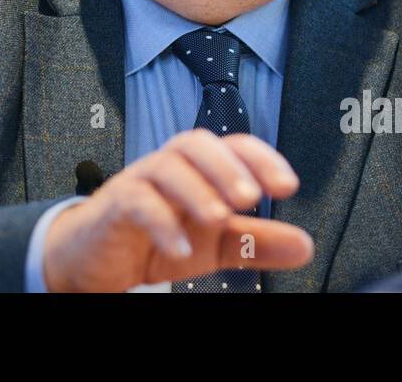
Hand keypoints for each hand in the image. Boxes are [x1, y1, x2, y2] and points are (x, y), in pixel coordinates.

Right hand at [41, 128, 312, 291]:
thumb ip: (255, 243)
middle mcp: (167, 167)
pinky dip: (161, 221)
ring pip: (165, 165)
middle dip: (226, 166)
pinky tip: (182, 246)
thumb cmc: (155, 239)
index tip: (287, 185)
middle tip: (251, 198)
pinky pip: (135, 201)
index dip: (260, 158)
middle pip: (194, 143)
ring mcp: (138, 183)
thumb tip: (304, 244)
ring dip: (196, 189)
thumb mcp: (213, 246)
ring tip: (220, 219)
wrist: (97, 258)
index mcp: (196, 170)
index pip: (230, 147)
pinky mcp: (113, 206)